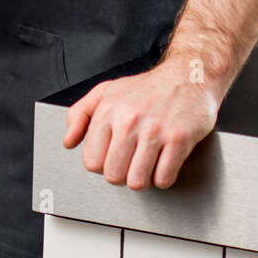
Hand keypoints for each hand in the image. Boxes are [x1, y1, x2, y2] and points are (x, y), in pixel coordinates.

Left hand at [63, 57, 221, 190]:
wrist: (188, 75)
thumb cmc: (148, 88)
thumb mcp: (106, 91)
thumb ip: (80, 114)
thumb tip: (68, 141)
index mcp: (108, 110)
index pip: (92, 162)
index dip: (103, 163)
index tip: (113, 155)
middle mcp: (129, 120)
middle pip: (113, 175)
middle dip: (123, 173)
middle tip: (133, 160)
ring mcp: (155, 130)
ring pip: (137, 182)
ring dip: (144, 177)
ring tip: (148, 161)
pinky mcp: (179, 139)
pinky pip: (163, 178)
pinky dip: (164, 176)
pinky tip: (165, 160)